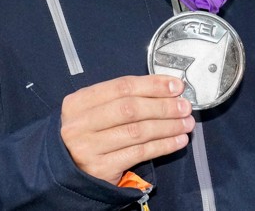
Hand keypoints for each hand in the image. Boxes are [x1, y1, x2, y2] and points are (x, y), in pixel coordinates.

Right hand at [59, 75, 195, 184]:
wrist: (68, 167)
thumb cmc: (89, 132)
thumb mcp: (95, 109)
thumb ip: (123, 98)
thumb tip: (166, 88)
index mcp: (79, 102)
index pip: (121, 87)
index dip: (152, 85)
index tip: (176, 86)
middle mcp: (80, 123)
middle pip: (130, 109)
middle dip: (163, 106)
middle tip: (184, 106)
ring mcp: (89, 147)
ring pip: (137, 132)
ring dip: (167, 126)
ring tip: (186, 123)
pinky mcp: (101, 168)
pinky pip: (139, 153)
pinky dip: (163, 146)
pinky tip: (177, 141)